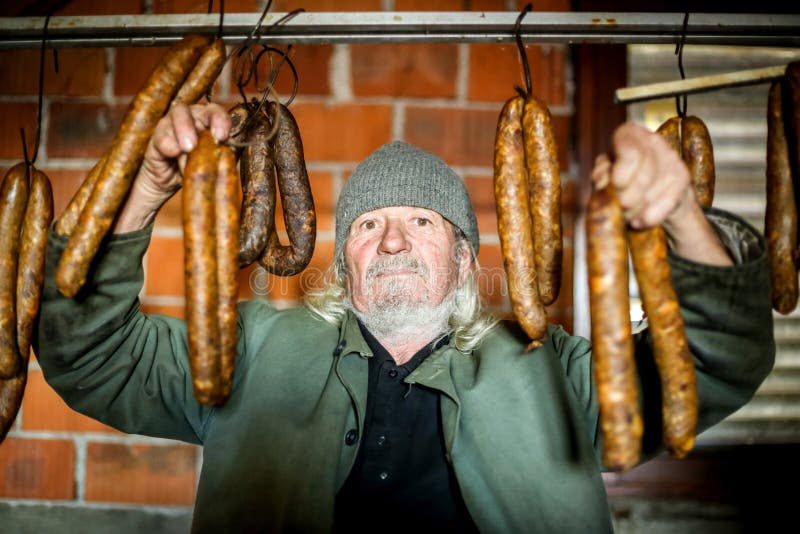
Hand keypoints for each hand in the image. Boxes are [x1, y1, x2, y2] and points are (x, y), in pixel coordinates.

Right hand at [113, 102, 230, 232]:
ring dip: (182, 131)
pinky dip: (168, 143)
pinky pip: (160, 136)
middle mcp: (189, 118)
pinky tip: (173, 152)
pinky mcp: (156, 138)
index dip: (220, 120)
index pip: (215, 112)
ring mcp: (170, 125)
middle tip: (198, 142)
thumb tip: (230, 156)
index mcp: (207, 121)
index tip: (222, 137)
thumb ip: (222, 155)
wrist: (172, 182)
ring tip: (187, 149)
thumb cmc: (197, 168)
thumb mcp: (213, 163)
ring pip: (175, 117)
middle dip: (195, 123)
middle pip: (189, 109)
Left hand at [591, 122, 730, 265]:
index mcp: (629, 134)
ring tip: (626, 215)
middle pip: (643, 172)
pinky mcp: (683, 176)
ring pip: (653, 189)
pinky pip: (667, 201)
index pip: (628, 148)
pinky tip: (639, 222)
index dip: (622, 171)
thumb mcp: (605, 177)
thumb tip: (604, 182)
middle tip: (619, 208)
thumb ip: (601, 177)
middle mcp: (652, 140)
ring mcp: (671, 157)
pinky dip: (650, 216)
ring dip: (635, 209)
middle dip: (627, 196)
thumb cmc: (622, 182)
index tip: (616, 186)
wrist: (654, 197)